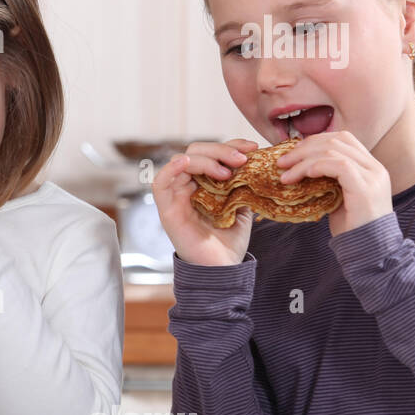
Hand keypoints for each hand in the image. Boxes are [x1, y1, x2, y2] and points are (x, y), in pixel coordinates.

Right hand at [152, 139, 257, 266]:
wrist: (222, 268)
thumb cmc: (229, 240)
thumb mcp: (242, 205)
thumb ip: (242, 183)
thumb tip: (255, 159)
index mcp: (204, 182)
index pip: (211, 153)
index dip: (230, 145)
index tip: (252, 148)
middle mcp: (188, 185)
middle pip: (196, 152)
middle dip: (220, 150)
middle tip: (242, 160)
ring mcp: (176, 196)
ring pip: (181, 161)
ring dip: (205, 159)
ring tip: (228, 170)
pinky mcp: (167, 209)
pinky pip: (160, 183)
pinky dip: (171, 169)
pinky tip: (186, 163)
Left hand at [275, 130, 391, 235]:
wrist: (371, 251)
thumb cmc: (352, 228)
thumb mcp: (338, 197)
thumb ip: (327, 180)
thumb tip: (300, 170)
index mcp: (369, 166)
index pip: (342, 138)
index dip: (314, 141)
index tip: (292, 153)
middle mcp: (374, 167)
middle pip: (337, 139)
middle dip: (304, 147)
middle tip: (282, 161)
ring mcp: (372, 176)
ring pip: (334, 150)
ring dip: (303, 159)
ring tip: (284, 174)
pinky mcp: (365, 187)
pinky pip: (339, 165)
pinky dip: (316, 166)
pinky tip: (302, 176)